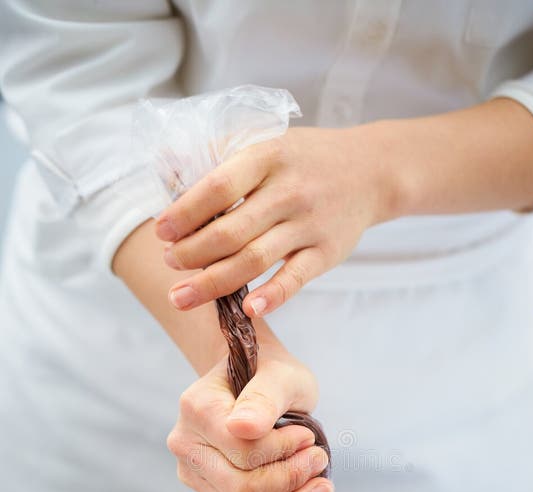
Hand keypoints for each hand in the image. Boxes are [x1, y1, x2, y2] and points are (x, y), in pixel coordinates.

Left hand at [155, 125, 384, 316]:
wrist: (370, 171)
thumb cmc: (304, 159)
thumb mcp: (265, 139)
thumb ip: (217, 152)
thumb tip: (164, 164)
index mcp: (268, 157)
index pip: (218, 187)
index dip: (185, 213)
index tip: (162, 231)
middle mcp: (289, 192)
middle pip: (230, 231)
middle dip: (191, 253)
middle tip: (170, 263)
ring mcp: (309, 225)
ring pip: (254, 259)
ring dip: (212, 282)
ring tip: (181, 296)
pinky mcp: (326, 253)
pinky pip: (295, 279)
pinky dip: (272, 296)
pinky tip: (246, 310)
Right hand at [167, 346, 333, 491]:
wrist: (255, 380)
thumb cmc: (269, 372)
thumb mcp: (279, 374)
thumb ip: (264, 398)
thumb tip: (243, 428)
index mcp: (197, 408)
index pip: (243, 450)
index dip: (283, 451)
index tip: (308, 438)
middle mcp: (187, 445)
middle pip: (241, 490)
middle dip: (291, 483)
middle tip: (320, 464)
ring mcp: (195, 474)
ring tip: (321, 490)